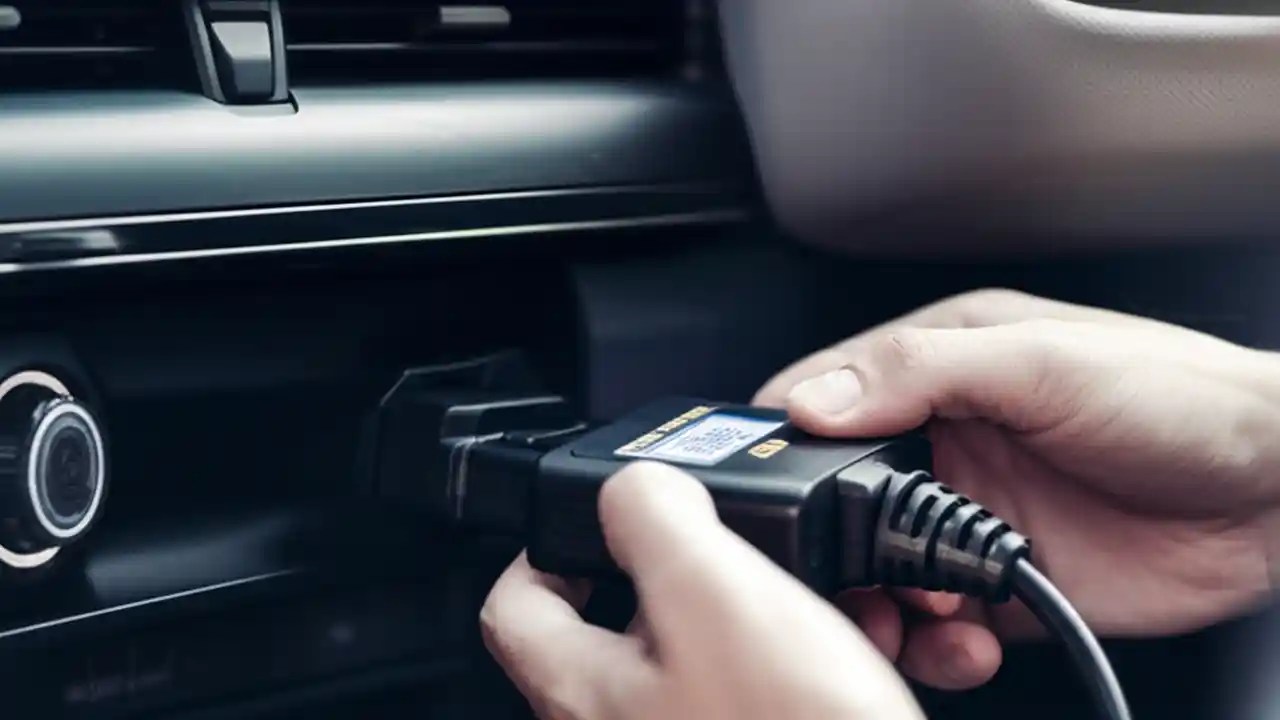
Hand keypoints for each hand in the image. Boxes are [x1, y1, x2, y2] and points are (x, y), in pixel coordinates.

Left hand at [480, 461, 923, 719]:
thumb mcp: (715, 597)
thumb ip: (657, 522)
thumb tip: (633, 485)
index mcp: (585, 692)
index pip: (514, 608)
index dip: (542, 548)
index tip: (590, 521)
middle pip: (617, 629)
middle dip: (684, 575)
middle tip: (727, 547)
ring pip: (700, 657)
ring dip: (757, 612)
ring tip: (814, 598)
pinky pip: (754, 692)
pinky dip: (794, 659)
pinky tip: (848, 648)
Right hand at [755, 288, 1279, 689]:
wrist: (1277, 496)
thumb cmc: (1179, 398)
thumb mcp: (1042, 362)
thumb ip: (922, 371)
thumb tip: (812, 400)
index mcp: (937, 368)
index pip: (821, 398)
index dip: (783, 447)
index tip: (770, 497)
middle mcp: (941, 440)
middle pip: (833, 500)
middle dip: (825, 550)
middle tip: (844, 579)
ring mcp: (967, 515)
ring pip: (875, 571)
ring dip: (876, 607)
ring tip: (914, 616)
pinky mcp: (1000, 581)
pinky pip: (935, 623)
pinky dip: (936, 644)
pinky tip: (970, 636)